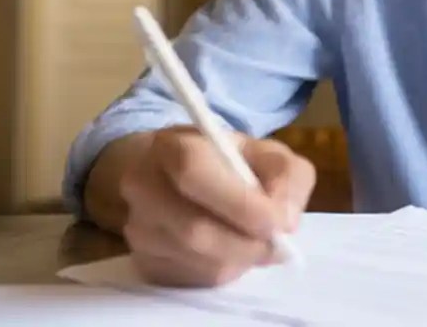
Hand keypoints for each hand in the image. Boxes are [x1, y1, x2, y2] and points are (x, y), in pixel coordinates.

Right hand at [118, 126, 315, 286]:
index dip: (239, 204)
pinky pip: (190, 280)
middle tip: (276, 246)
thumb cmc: (229, 163)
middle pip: (193, 230)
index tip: (277, 223)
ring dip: (237, 259)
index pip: (194, 173)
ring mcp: (137, 228)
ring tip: (252, 241)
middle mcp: (143, 186)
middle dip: (245, 244)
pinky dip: (222, 271)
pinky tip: (229, 251)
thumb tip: (285, 221)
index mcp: (173, 146)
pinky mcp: (143, 264)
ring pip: (196, 260)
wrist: (177, 180)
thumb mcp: (268, 154)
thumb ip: (288, 177)